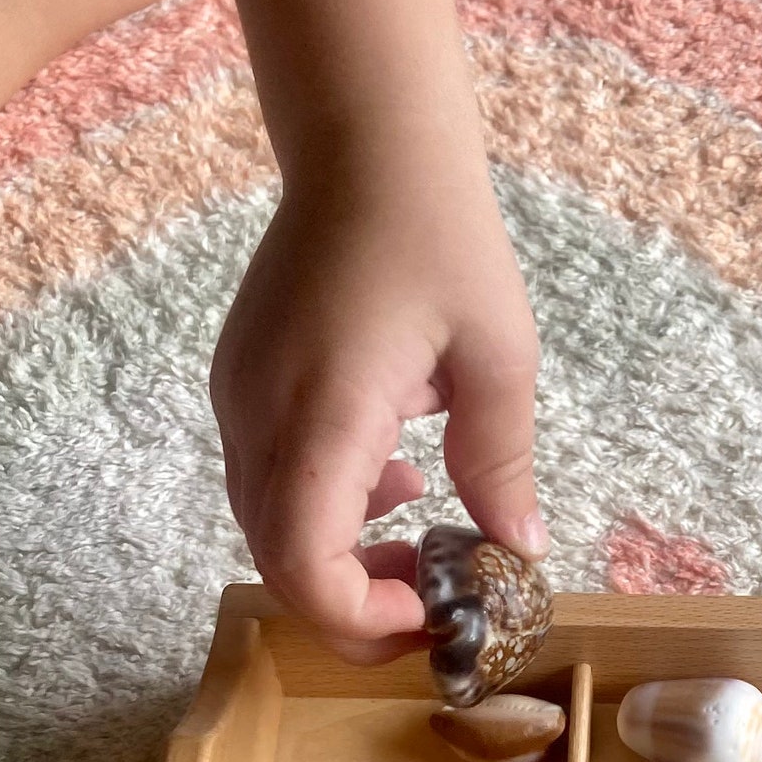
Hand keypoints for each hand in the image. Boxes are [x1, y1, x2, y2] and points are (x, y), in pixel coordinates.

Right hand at [210, 150, 543, 660]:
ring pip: (269, 526)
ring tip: (424, 539)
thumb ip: (502, 463)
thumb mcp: (498, 355)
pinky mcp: (241, 384)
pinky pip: (269, 480)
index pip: (303, 563)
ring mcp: (240, 399)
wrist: (367, 148)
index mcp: (324, 413)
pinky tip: (395, 479)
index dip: (361, 613)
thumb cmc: (439, 237)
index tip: (431, 607)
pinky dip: (324, 509)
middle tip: (437, 601)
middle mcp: (261, 414)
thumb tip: (520, 551)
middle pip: (278, 562)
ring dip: (341, 557)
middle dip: (357, 603)